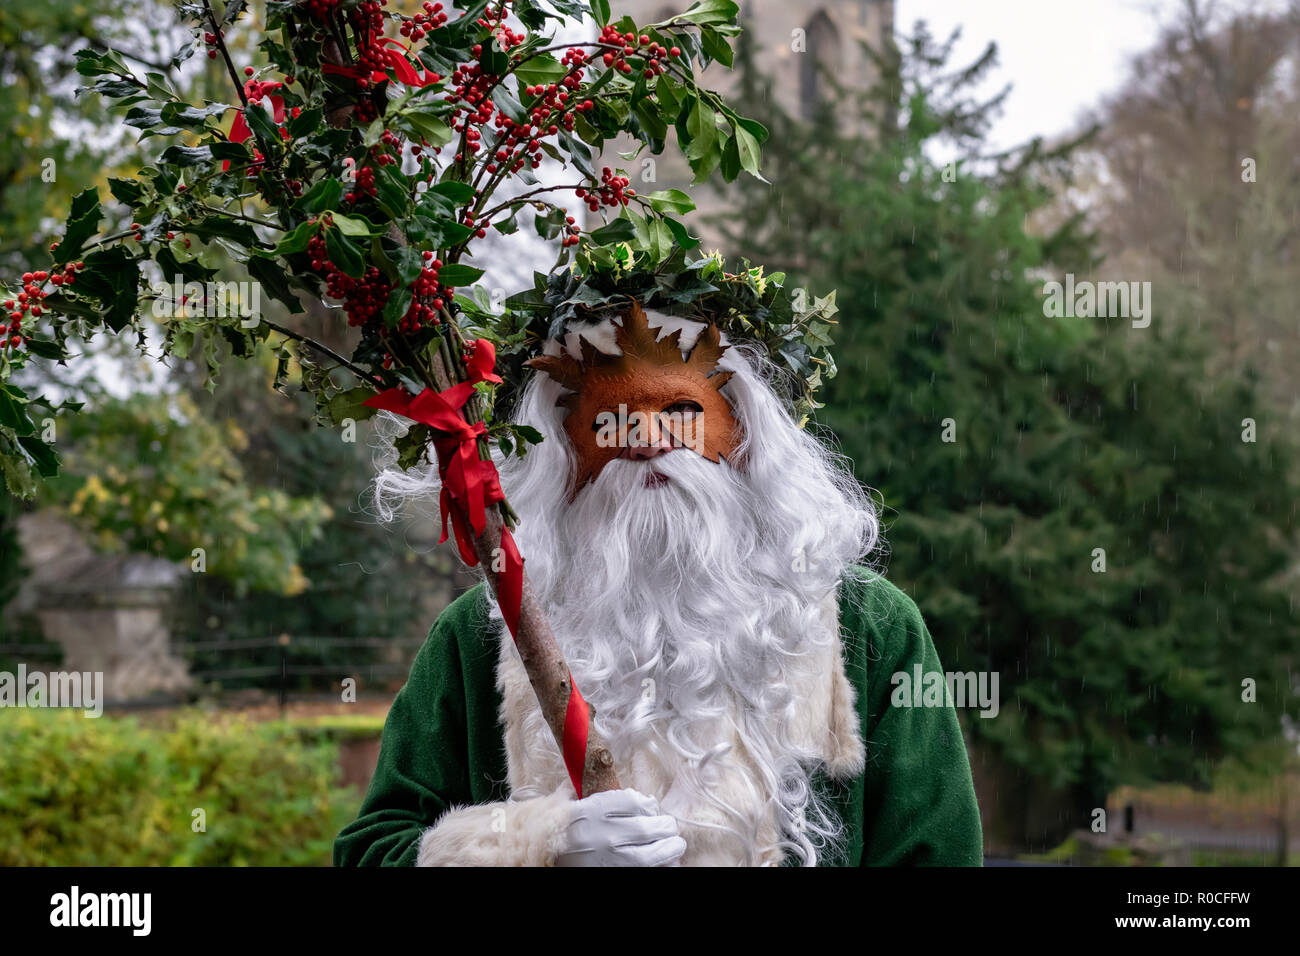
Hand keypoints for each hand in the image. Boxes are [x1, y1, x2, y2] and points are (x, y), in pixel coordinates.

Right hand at [555, 788, 685, 866]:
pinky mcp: (610, 873)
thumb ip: (591, 791)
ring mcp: (607, 859)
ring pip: (651, 854)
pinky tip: (666, 864)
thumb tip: (616, 780)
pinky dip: (660, 867)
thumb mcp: (565, 801)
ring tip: (675, 845)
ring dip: (669, 849)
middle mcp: (601, 834)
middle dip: (665, 827)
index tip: (652, 808)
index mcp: (591, 810)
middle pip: (647, 827)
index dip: (648, 805)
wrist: (535, 853)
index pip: (633, 802)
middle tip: (670, 827)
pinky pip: (644, 871)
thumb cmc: (552, 826)